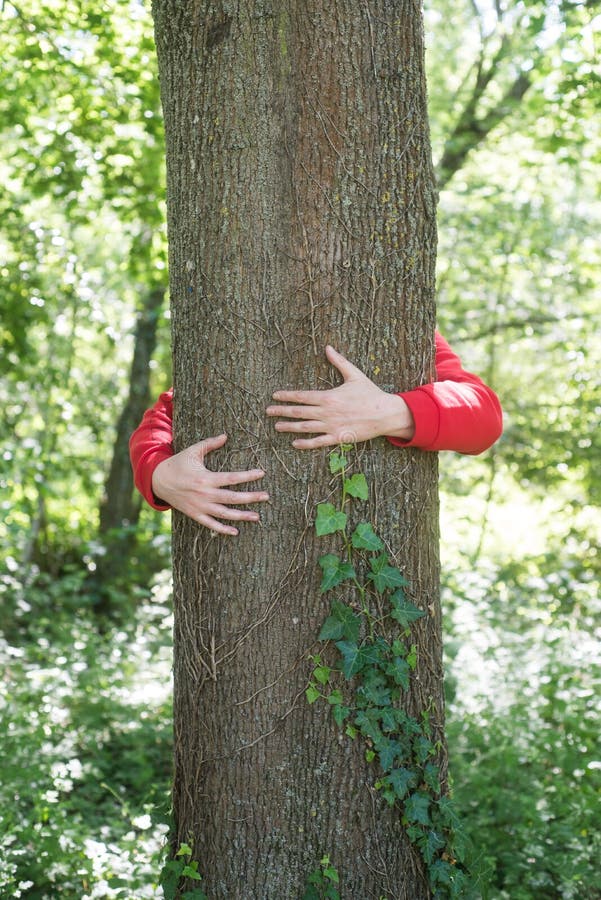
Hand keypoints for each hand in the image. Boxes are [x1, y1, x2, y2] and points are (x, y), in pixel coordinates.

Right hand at [151, 434, 268, 535]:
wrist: (158, 480)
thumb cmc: (178, 463)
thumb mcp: (193, 451)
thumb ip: (210, 444)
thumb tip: (226, 435)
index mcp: (206, 478)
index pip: (231, 478)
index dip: (248, 476)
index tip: (261, 473)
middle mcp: (204, 494)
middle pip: (232, 498)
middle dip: (251, 497)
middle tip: (266, 496)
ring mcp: (200, 506)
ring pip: (224, 514)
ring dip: (241, 516)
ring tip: (257, 516)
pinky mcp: (195, 514)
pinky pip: (211, 524)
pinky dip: (223, 529)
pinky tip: (235, 531)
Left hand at [266, 346, 414, 449]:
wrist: (385, 413)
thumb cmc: (370, 394)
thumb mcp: (354, 375)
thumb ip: (339, 362)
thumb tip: (327, 347)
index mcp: (328, 396)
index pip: (302, 396)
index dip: (287, 396)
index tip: (275, 396)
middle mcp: (327, 412)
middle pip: (299, 412)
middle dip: (282, 411)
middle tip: (268, 411)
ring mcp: (332, 426)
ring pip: (305, 427)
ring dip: (289, 427)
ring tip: (276, 426)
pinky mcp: (338, 437)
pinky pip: (318, 442)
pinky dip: (305, 444)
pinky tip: (295, 443)